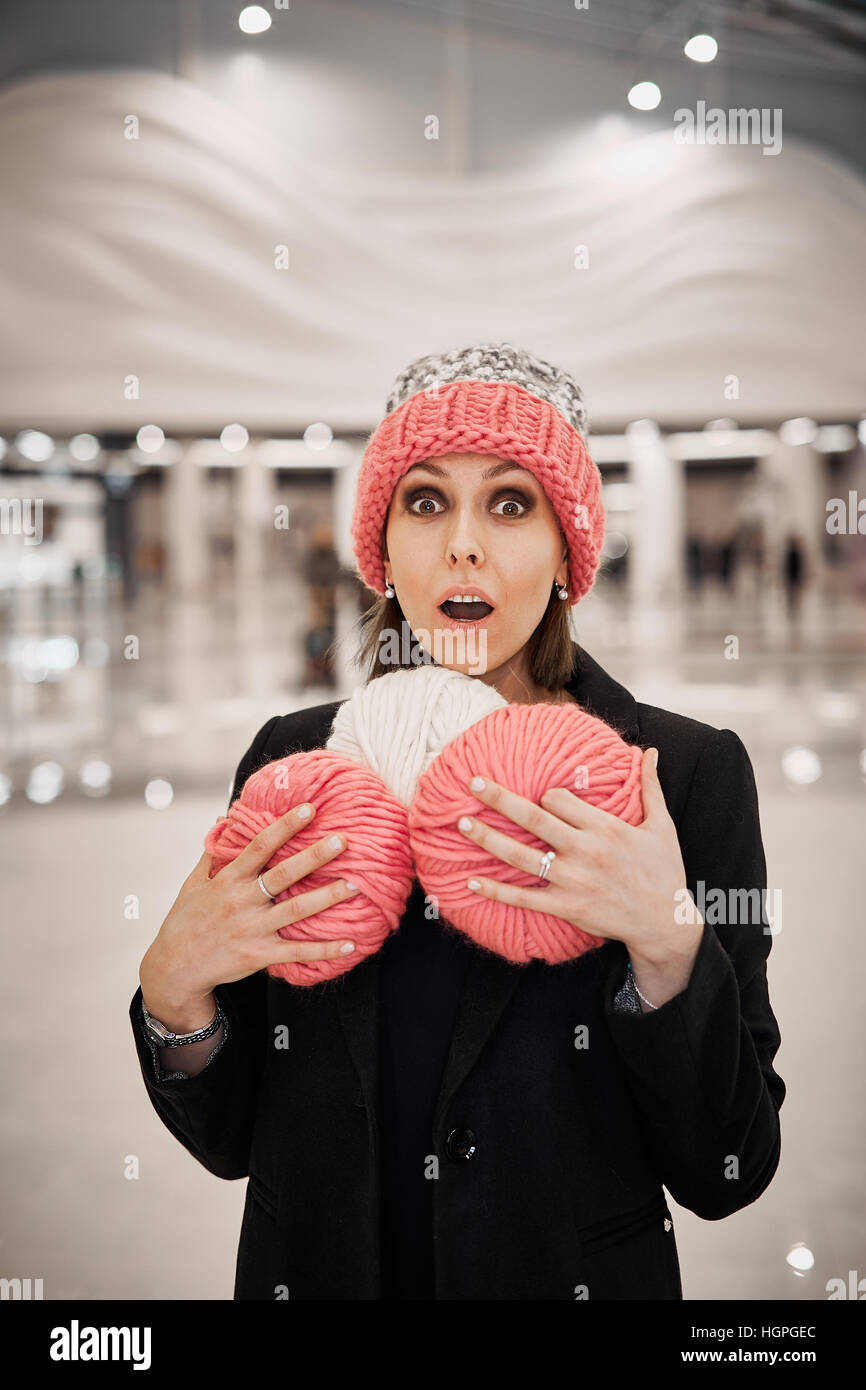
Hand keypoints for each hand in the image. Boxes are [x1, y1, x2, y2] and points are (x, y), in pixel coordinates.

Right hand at [139, 802, 359, 1014]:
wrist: (174, 968)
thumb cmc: (184, 921)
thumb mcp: (193, 883)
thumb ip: (212, 851)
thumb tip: (224, 818)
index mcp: (228, 880)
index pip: (259, 846)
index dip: (284, 826)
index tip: (309, 809)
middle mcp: (242, 902)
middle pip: (284, 874)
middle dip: (314, 856)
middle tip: (342, 840)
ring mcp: (252, 929)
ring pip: (296, 910)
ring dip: (327, 897)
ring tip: (354, 885)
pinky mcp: (259, 955)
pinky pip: (297, 951)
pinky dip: (324, 949)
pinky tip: (350, 942)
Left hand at [456, 748, 702, 990]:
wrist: (665, 922)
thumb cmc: (664, 870)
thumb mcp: (662, 826)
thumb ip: (650, 786)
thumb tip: (648, 750)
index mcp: (605, 827)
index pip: (560, 799)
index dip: (546, 795)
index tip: (543, 798)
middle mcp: (585, 850)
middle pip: (533, 818)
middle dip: (500, 798)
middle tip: (473, 782)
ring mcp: (572, 880)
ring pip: (520, 855)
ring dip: (487, 839)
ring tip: (461, 823)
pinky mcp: (565, 907)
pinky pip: (523, 897)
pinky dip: (495, 890)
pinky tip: (471, 880)